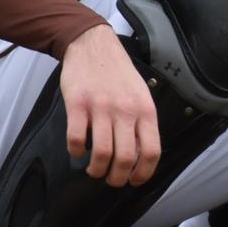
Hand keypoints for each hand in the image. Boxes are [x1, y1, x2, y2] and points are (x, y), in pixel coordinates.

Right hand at [59, 24, 160, 187]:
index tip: (134, 180)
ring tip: (94, 169)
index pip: (151, 151)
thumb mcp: (141, 94)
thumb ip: (142, 122)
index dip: (143, 174)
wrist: (93, 45)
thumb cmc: (117, 72)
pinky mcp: (78, 104)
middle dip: (117, 178)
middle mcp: (125, 110)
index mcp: (144, 109)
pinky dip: (76, 152)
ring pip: (102, 154)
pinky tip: (78, 150)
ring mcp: (101, 107)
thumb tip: (140, 156)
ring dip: (97, 170)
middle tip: (111, 179)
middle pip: (125, 159)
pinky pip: (77, 139)